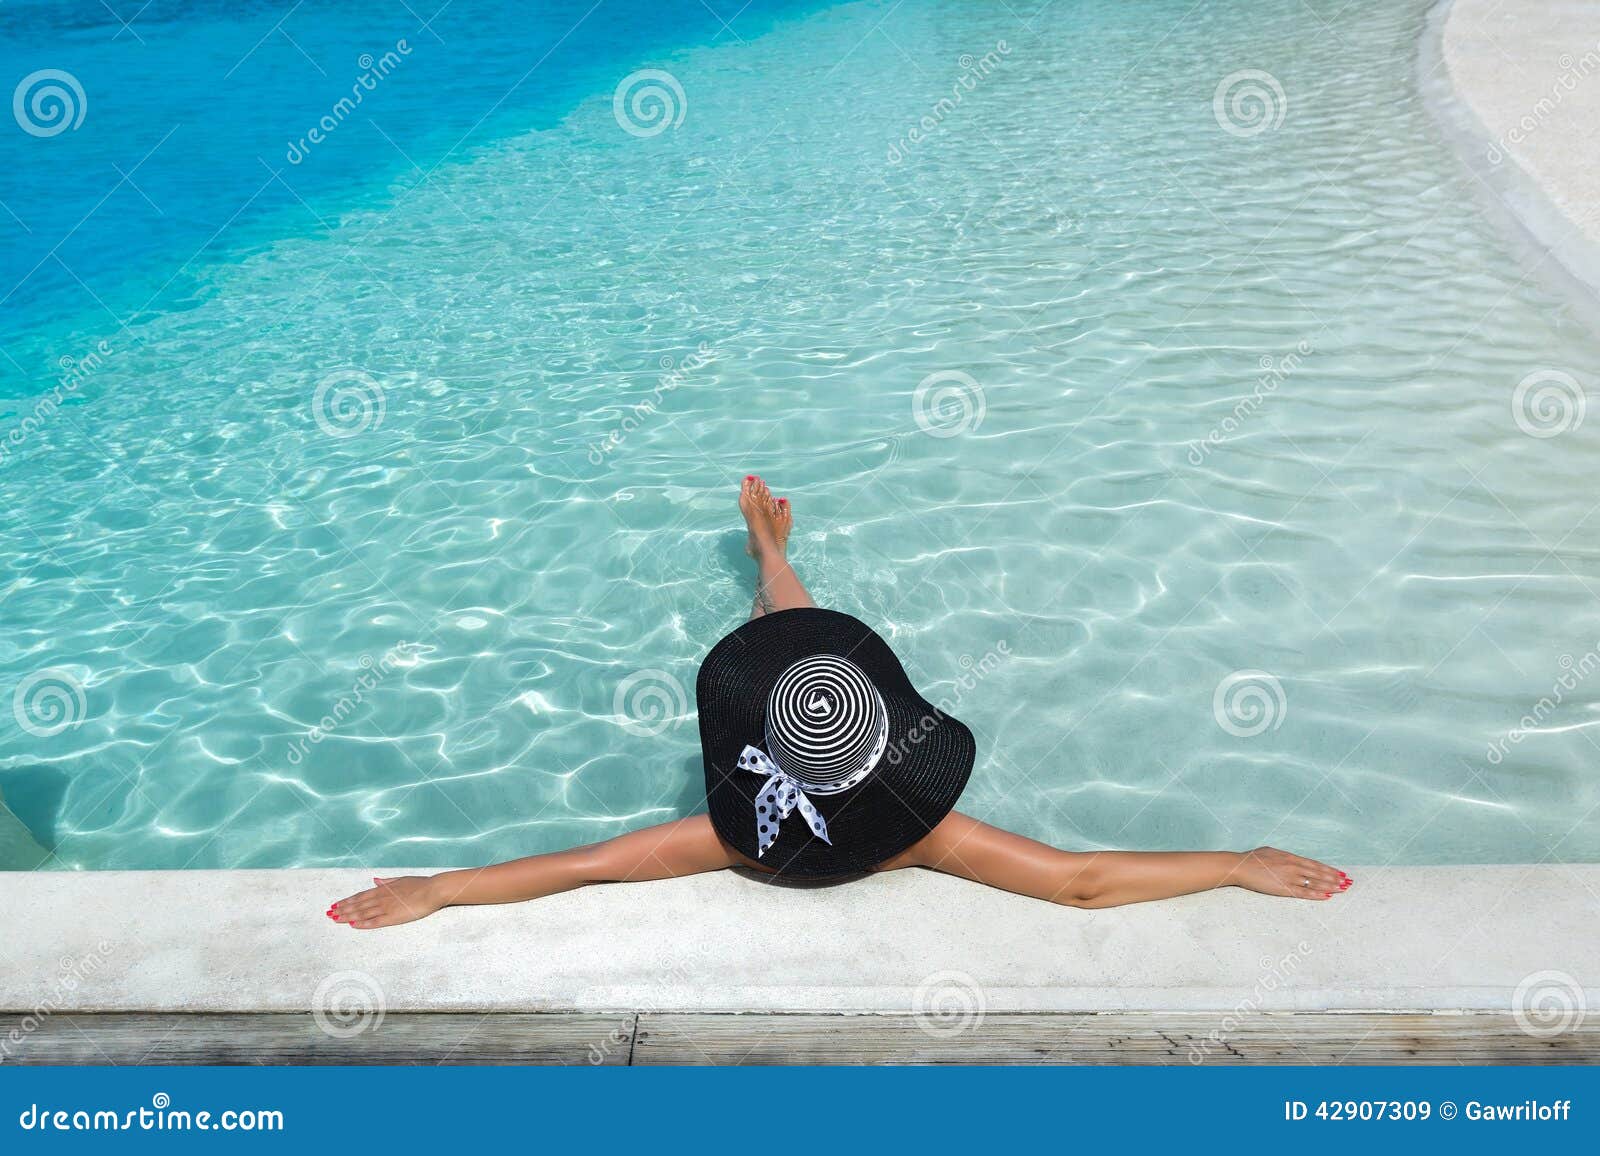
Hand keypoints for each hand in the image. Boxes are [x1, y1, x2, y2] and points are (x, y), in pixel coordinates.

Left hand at [326, 875, 445, 929]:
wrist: (433, 890)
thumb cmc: (421, 884)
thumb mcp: (402, 880)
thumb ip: (387, 882)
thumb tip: (375, 880)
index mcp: (384, 889)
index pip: (361, 896)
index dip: (347, 900)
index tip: (336, 904)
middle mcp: (382, 897)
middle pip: (358, 904)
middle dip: (342, 909)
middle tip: (329, 913)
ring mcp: (386, 907)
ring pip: (362, 913)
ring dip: (348, 916)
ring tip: (335, 919)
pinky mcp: (393, 917)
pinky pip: (374, 921)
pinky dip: (362, 923)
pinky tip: (353, 925)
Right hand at [1229, 847, 1349, 899]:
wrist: (1240, 866)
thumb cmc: (1252, 859)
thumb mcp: (1270, 852)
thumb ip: (1283, 857)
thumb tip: (1291, 859)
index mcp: (1290, 857)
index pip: (1315, 864)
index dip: (1329, 870)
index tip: (1340, 873)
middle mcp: (1293, 866)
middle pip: (1319, 873)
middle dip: (1335, 878)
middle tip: (1348, 882)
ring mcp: (1289, 877)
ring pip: (1315, 883)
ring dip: (1330, 886)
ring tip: (1343, 889)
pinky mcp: (1283, 888)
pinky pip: (1304, 892)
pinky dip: (1316, 894)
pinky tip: (1327, 896)